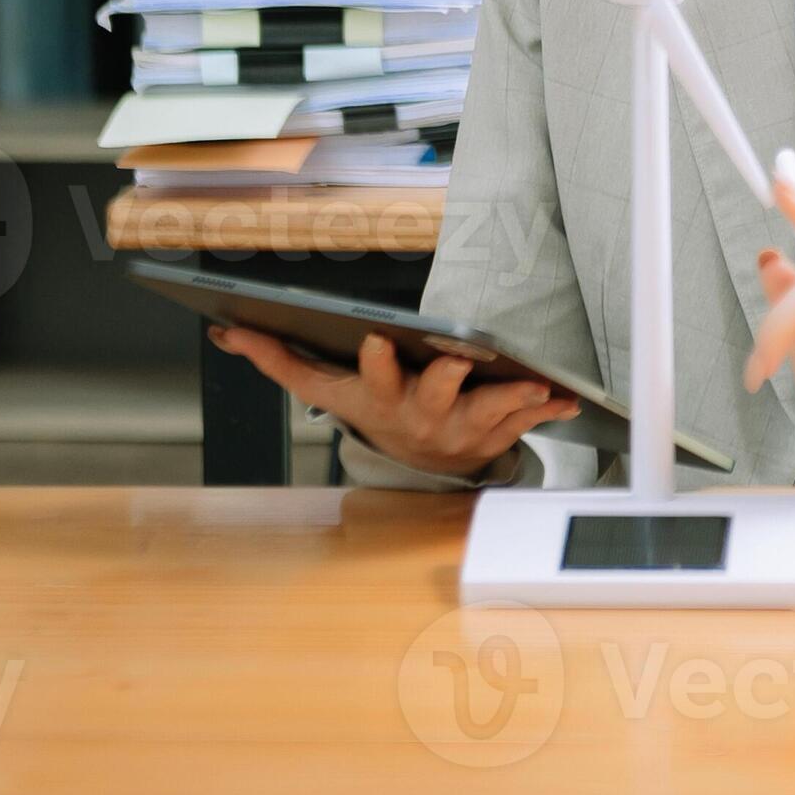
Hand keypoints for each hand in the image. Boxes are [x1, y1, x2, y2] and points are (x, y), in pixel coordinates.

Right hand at [209, 326, 578, 482]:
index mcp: (381, 400)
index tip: (378, 338)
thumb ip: (278, 359)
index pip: (373, 379)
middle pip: (433, 395)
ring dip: (511, 399)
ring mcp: (462, 427)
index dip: (376, 362)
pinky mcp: (498, 431)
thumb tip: (227, 332)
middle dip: (444, 378)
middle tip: (457, 359)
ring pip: (488, 411)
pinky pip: (528, 421)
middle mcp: (422, 416)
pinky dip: (549, 410)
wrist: (419, 463)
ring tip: (534, 384)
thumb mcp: (328, 388)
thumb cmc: (375, 408)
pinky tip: (567, 400)